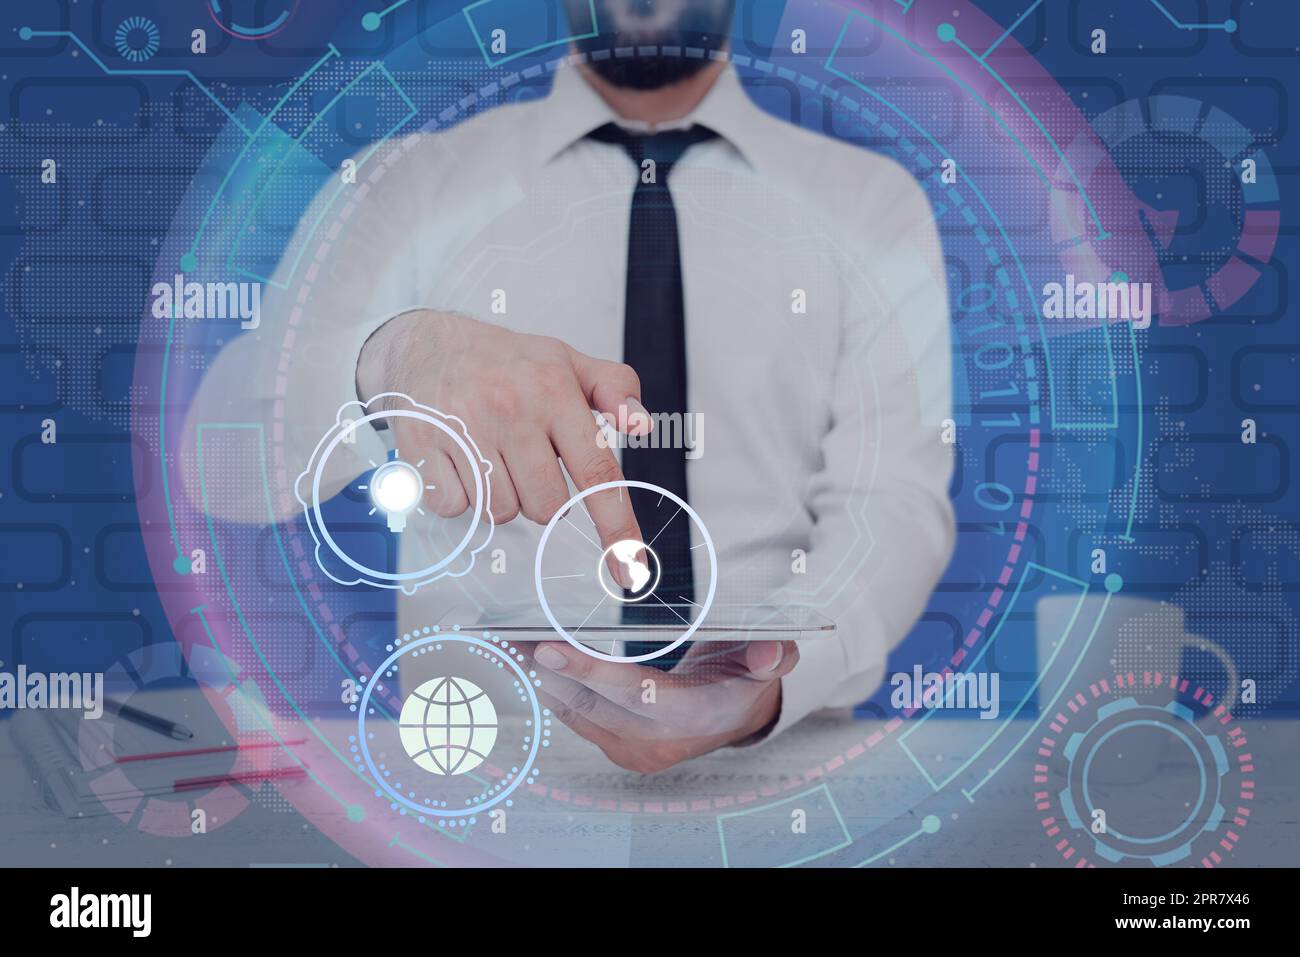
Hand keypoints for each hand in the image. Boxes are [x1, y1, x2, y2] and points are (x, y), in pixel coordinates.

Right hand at [357, 310, 651, 579]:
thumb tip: (642, 425)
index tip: (631, 569)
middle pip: (546, 507)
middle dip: (542, 497)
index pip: (596, 473)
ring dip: (501, 496)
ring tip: (491, 455)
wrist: (428, 342)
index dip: (617, 527)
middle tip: (526, 461)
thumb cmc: (508, 363)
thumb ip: (615, 389)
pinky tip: (458, 460)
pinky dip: (461, 496)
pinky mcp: (423, 443)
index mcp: (554, 391)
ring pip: (501, 512)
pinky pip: (457, 508)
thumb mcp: (568, 361)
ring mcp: (464, 427)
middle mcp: (511, 409)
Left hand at [526, 639, 797, 772]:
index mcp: (695, 716)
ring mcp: (632, 749)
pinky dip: (549, 687)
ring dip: (540, 679)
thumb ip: (772, 656)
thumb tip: (772, 652)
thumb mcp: (769, 661)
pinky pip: (574, 717)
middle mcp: (659, 741)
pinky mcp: (614, 746)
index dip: (591, 673)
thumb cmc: (745, 676)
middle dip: (549, 672)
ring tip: (507, 643)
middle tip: (510, 638)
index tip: (549, 649)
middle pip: (594, 706)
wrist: (733, 714)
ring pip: (576, 713)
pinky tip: (525, 661)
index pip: (636, 694)